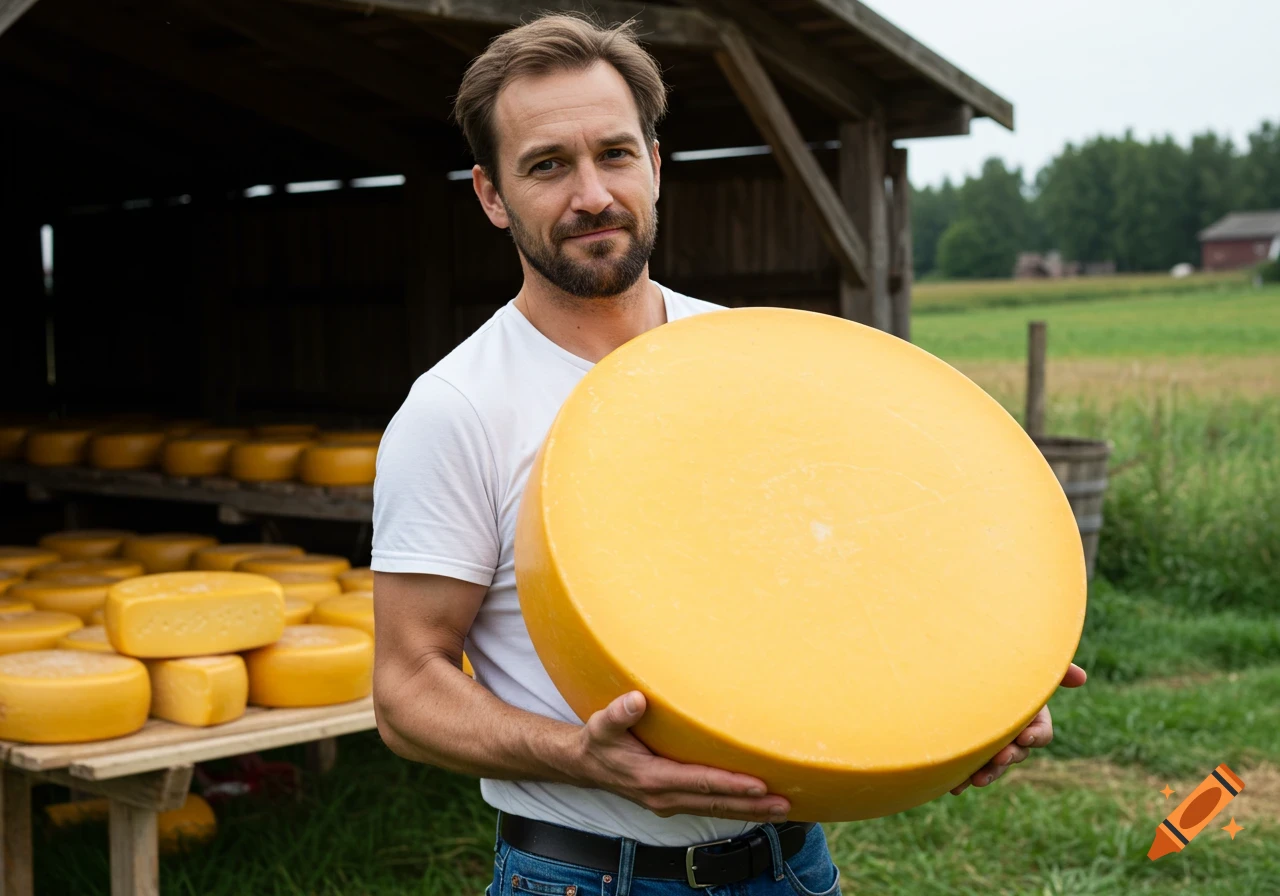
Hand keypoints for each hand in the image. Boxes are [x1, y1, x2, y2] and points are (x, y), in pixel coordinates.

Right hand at [573, 691, 791, 822]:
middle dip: (752, 805)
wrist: (584, 766)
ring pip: (716, 810)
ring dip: (750, 811)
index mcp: (652, 778)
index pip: (700, 782)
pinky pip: (709, 808)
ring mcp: (669, 803)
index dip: (730, 784)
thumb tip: (637, 699)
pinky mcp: (673, 802)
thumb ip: (619, 713)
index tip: (758, 784)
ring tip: (782, 810)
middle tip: (786, 804)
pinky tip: (756, 806)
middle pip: (716, 803)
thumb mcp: (602, 725)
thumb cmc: (598, 741)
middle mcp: (664, 797)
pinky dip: (736, 809)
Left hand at [949, 662, 1087, 795]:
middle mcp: (1012, 733)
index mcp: (1030, 717)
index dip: (1036, 735)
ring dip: (988, 773)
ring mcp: (991, 743)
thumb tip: (1082, 678)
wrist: (964, 671)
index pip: (1041, 733)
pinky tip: (954, 786)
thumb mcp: (1028, 665)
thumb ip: (1053, 670)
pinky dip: (962, 777)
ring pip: (994, 765)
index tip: (1024, 736)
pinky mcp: (970, 748)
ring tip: (976, 778)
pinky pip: (968, 767)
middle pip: (1018, 753)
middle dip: (1010, 757)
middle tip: (1000, 757)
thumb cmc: (1002, 665)